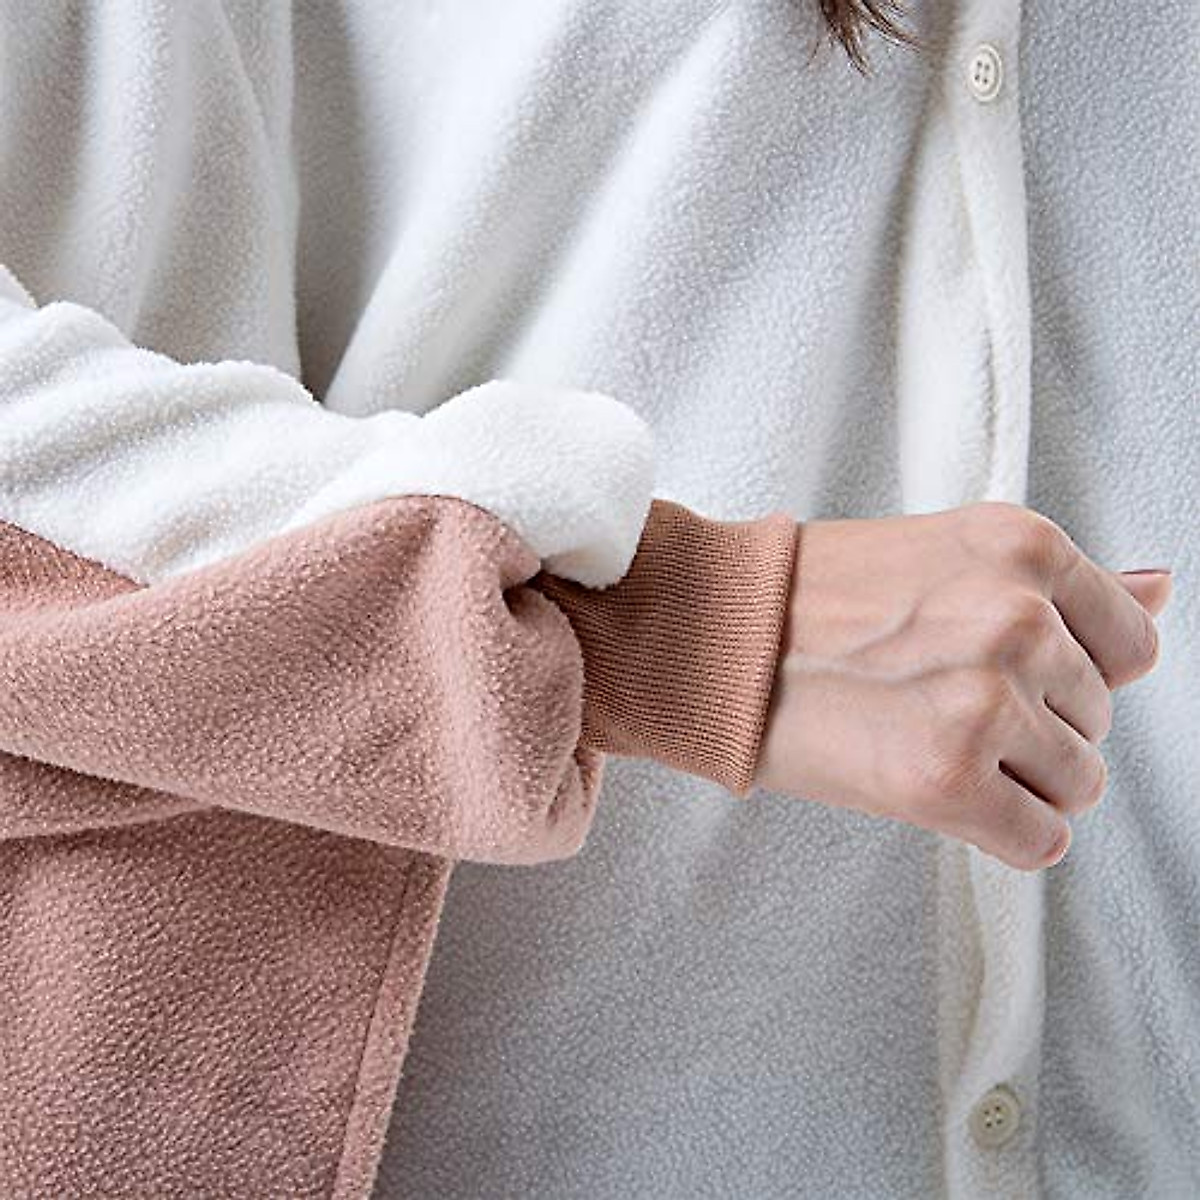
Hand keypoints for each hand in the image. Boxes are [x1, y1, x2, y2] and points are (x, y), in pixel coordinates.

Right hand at [752, 501, 1171, 870]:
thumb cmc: (811, 598)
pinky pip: (1040, 839)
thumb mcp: (948, 553)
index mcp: (1024, 549)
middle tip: (939, 701)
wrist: (714, 639)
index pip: (1131, 643)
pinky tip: (938, 791)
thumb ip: (1061, 585)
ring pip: (1076, 783)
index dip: (1068, 670)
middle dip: (1032, 723)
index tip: (1005, 672)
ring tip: (928, 739)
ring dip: (1013, 778)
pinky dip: (998, 830)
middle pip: (1098, 719)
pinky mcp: (946, 778)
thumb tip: (1160, 591)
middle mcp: (1017, 618)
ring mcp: (984, 699)